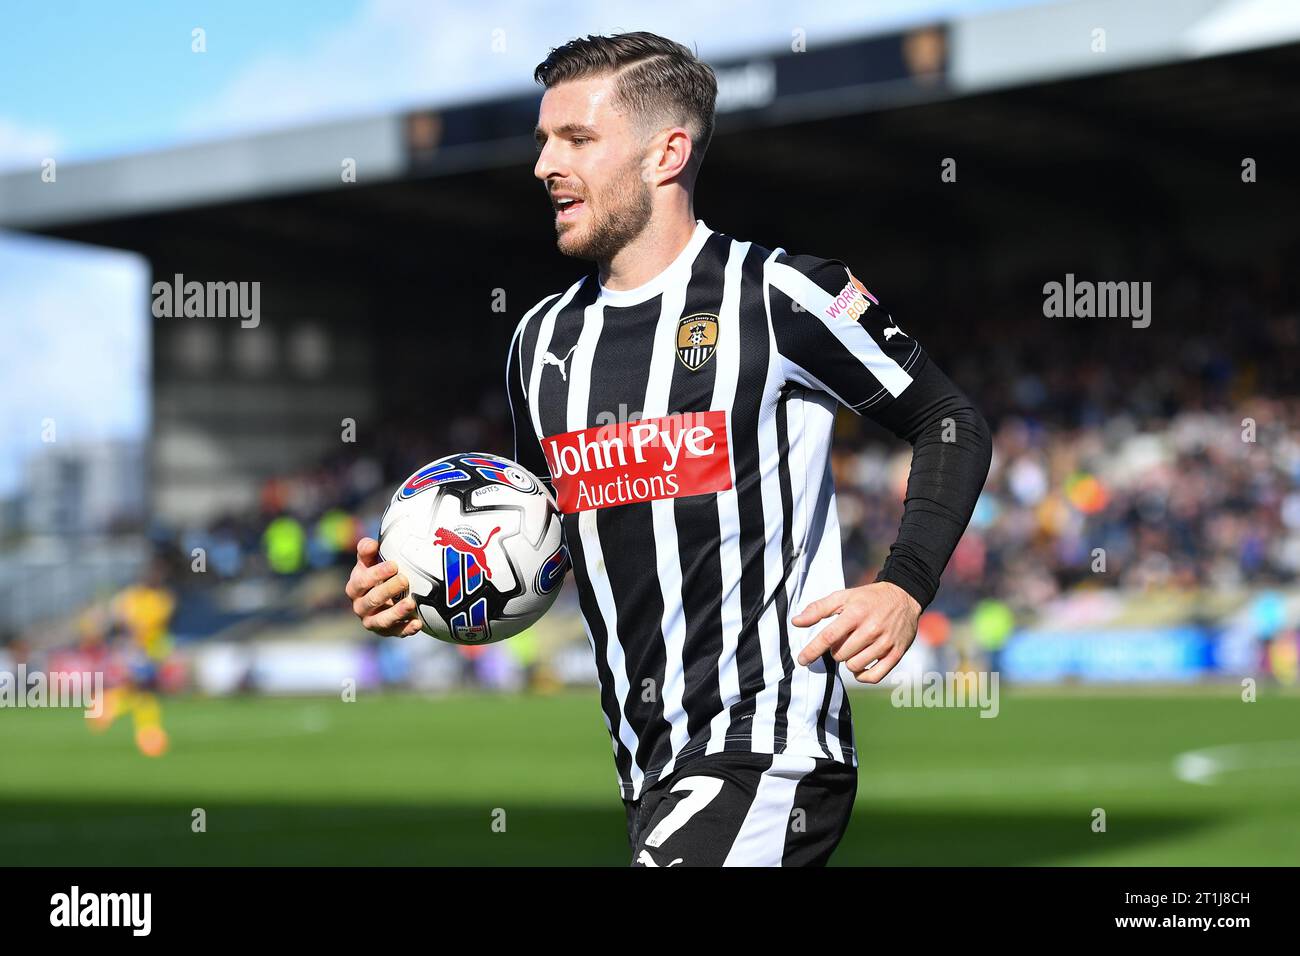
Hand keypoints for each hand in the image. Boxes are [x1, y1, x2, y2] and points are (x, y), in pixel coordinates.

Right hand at [345, 537, 420, 636]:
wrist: (386, 595)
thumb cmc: (378, 573)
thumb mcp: (370, 561)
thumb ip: (367, 551)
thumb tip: (370, 544)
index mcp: (354, 588)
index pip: (362, 582)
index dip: (377, 574)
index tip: (394, 565)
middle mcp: (360, 606)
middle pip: (372, 600)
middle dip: (388, 590)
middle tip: (404, 580)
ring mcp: (372, 621)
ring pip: (382, 620)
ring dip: (396, 612)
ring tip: (411, 603)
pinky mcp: (387, 632)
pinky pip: (396, 633)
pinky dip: (407, 629)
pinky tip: (418, 624)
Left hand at [792, 582, 921, 683]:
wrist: (904, 596)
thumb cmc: (868, 598)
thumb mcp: (843, 597)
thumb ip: (818, 609)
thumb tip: (796, 622)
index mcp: (856, 613)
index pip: (828, 636)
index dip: (812, 650)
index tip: (802, 660)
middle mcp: (871, 628)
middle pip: (840, 654)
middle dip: (836, 651)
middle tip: (843, 641)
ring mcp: (885, 642)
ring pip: (855, 665)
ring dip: (848, 661)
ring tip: (853, 650)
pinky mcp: (896, 654)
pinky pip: (874, 676)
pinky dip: (862, 676)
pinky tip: (859, 667)